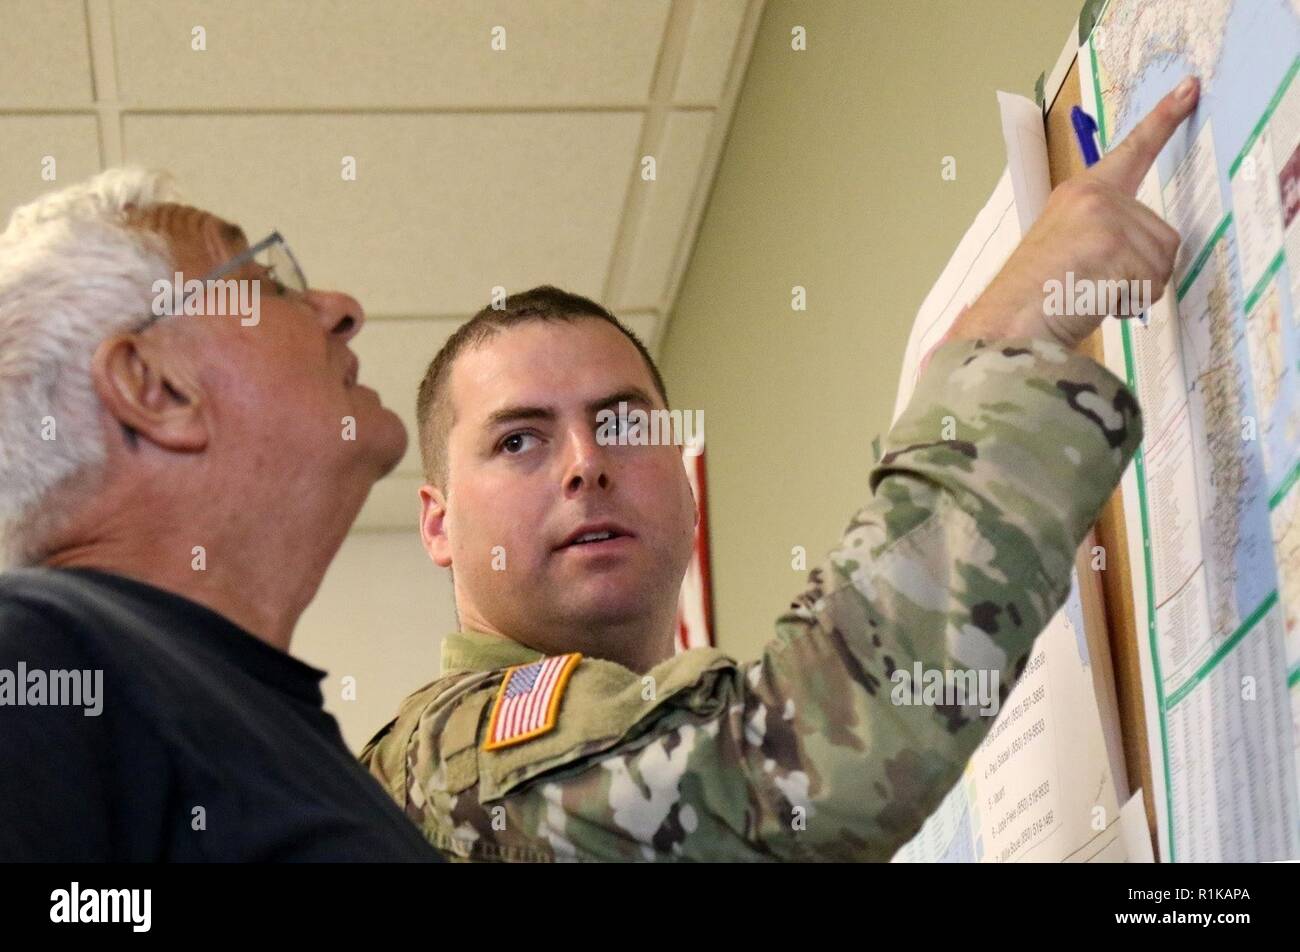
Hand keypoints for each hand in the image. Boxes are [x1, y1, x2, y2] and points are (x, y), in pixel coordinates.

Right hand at [949, 75, 1199, 348]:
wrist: (1006, 323)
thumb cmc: (1030, 298)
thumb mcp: (1066, 248)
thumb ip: (1104, 233)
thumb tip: (1143, 257)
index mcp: (1079, 193)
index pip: (1130, 151)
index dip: (1164, 120)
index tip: (1191, 88)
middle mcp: (1094, 195)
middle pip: (1161, 234)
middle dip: (1140, 271)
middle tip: (1094, 287)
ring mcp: (1106, 216)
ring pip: (1161, 259)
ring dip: (1135, 289)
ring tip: (1091, 295)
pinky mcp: (1115, 242)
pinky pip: (1153, 281)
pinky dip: (1131, 302)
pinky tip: (1095, 301)